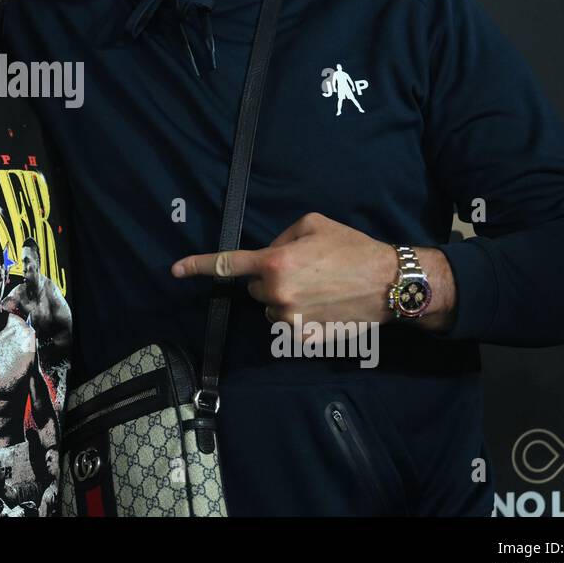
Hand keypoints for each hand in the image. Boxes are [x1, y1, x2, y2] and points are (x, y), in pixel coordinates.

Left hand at [171, 212, 398, 328]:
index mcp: (276, 262)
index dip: (198, 266)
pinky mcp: (305, 337)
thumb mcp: (313, 225)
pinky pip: (288, 324)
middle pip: (255, 288)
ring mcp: (290, 318)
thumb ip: (280, 237)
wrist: (389, 282)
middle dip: (270, 279)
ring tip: (319, 289)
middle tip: (304, 272)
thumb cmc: (352, 248)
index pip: (228, 264)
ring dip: (285, 298)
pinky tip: (324, 306)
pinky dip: (301, 316)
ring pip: (271, 307)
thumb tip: (266, 254)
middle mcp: (278, 292)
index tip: (174, 269)